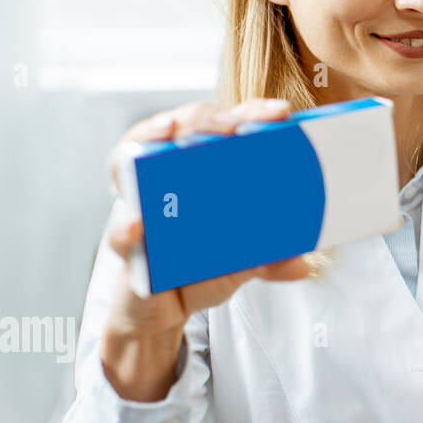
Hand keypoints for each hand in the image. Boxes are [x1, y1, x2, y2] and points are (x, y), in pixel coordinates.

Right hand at [101, 98, 312, 400]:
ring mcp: (141, 204)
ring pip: (133, 158)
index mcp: (205, 172)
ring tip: (168, 131)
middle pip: (182, 127)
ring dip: (150, 136)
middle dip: (207, 117)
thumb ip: (270, 260)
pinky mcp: (124, 242)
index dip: (251, 113)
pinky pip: (120, 231)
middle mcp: (170, 177)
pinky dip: (127, 227)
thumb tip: (302, 263)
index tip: (279, 113)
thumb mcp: (243, 263)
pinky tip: (139, 224)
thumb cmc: (199, 269)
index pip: (227, 127)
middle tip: (233, 126)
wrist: (164, 309)